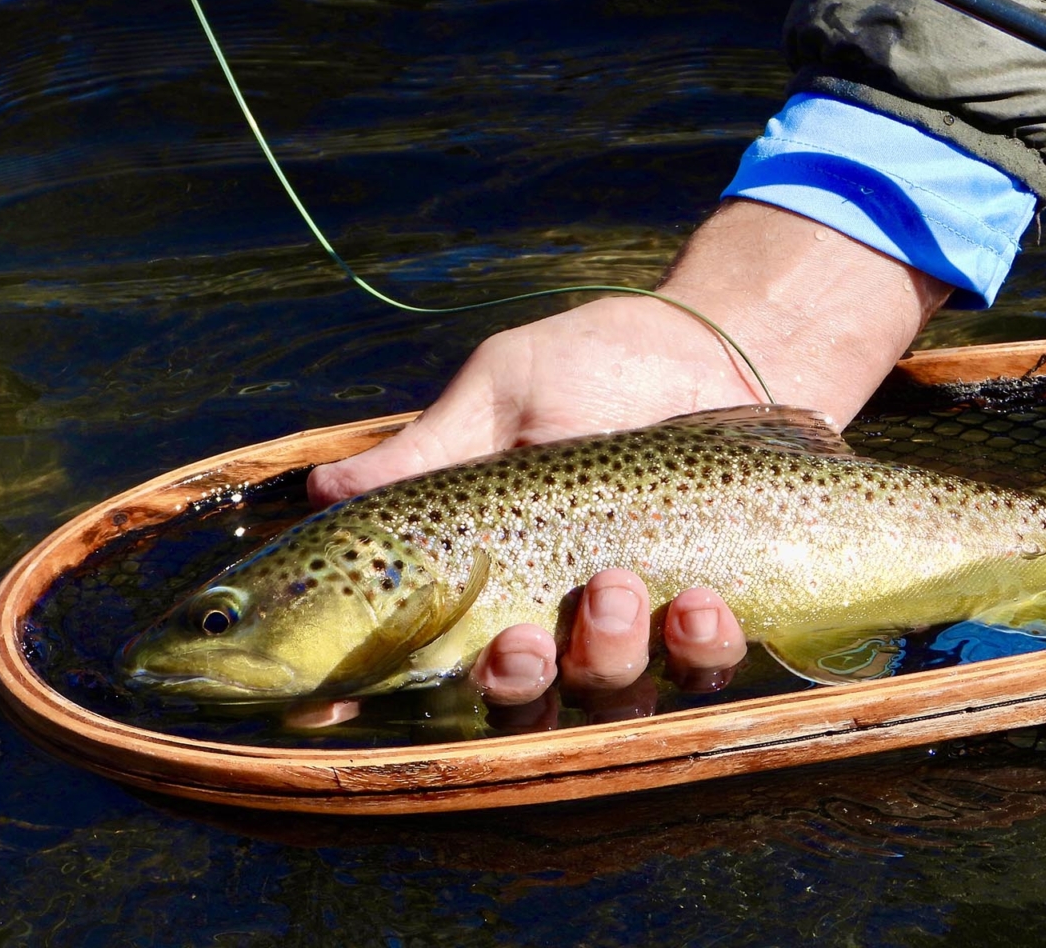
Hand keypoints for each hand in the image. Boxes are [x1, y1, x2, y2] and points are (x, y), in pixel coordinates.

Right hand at [308, 200, 949, 706]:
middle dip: (515, 680)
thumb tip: (320, 489)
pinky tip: (700, 601)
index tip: (345, 703)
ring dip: (604, 658)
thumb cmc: (599, 360)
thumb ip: (427, 450)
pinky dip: (696, 649)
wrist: (725, 343)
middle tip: (527, 634)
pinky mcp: (713, 617)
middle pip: (515, 700)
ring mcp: (636, 622)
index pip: (420, 653)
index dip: (376, 692)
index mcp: (490, 566)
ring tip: (619, 585)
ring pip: (605, 694)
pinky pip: (701, 672)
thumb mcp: (502, 391)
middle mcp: (554, 612)